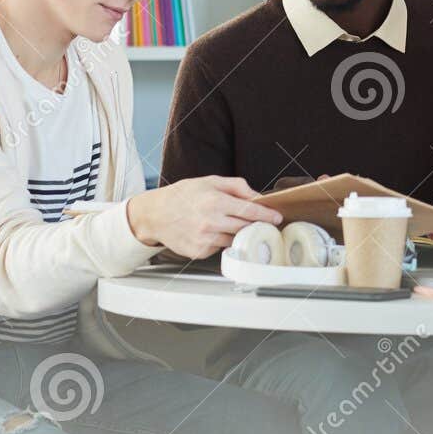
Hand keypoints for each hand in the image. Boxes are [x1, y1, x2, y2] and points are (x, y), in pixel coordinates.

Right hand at [125, 176, 282, 259]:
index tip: (277, 217)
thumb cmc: (183, 195)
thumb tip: (256, 195)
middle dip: (256, 225)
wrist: (155, 214)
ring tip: (229, 224)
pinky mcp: (199, 252)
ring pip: (234, 239)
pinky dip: (221, 241)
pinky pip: (220, 248)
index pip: (249, 211)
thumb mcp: (210, 181)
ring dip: (238, 233)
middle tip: (262, 222)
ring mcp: (204, 239)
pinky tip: (212, 232)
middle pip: (245, 227)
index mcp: (215, 202)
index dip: (267, 215)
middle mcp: (210, 222)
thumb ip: (236, 186)